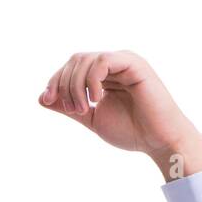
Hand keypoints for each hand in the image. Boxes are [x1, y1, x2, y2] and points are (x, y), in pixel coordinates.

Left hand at [37, 49, 201, 177]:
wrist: (159, 141)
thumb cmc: (132, 131)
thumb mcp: (91, 119)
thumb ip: (68, 108)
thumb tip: (42, 98)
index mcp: (104, 75)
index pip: (71, 66)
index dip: (56, 81)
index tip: (50, 101)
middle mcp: (113, 64)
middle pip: (75, 60)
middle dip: (64, 83)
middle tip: (71, 109)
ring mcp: (124, 62)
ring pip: (86, 59)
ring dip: (76, 85)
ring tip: (83, 109)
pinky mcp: (134, 64)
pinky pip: (103, 61)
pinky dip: (92, 80)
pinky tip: (96, 99)